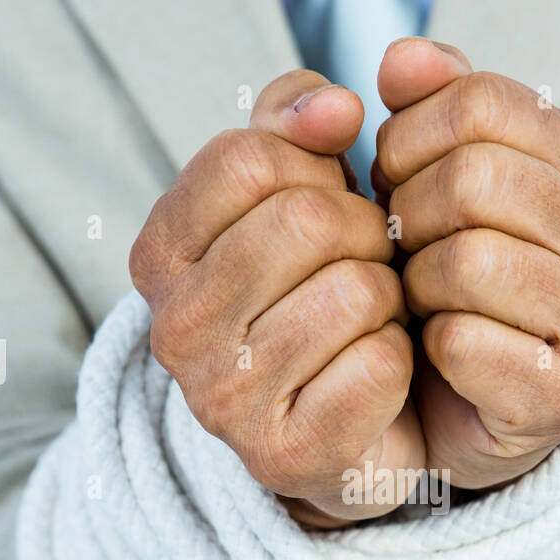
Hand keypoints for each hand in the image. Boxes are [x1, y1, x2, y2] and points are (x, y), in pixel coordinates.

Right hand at [129, 70, 424, 526]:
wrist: (346, 425)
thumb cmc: (320, 291)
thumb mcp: (296, 189)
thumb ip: (296, 124)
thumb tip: (334, 104)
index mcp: (159, 254)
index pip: (248, 158)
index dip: (317, 168)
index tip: (330, 201)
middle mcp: (173, 331)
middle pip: (304, 221)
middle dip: (364, 233)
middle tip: (368, 266)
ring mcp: (222, 401)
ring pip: (354, 292)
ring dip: (389, 298)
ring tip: (371, 321)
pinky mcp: (285, 455)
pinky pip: (379, 365)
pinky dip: (400, 360)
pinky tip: (379, 373)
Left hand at [375, 38, 559, 490]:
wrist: (464, 407)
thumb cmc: (446, 283)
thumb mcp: (433, 180)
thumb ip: (426, 107)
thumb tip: (403, 58)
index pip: (480, 103)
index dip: (407, 136)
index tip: (392, 177)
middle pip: (473, 180)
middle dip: (406, 213)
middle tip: (398, 247)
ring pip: (467, 263)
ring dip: (415, 284)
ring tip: (418, 300)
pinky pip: (463, 342)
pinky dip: (427, 347)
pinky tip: (436, 354)